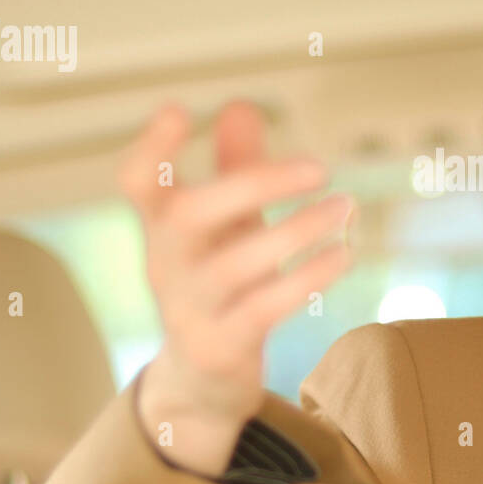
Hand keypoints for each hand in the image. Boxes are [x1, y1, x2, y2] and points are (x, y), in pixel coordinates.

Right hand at [118, 100, 355, 475]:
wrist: (200, 379)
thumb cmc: (217, 281)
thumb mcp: (225, 224)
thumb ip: (234, 166)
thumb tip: (240, 105)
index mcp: (161, 226)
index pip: (138, 183)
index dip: (151, 148)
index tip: (179, 110)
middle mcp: (166, 264)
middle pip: (190, 215)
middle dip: (253, 183)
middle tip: (319, 167)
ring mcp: (189, 308)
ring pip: (237, 264)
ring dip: (298, 231)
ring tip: (344, 207)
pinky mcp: (221, 345)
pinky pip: (264, 307)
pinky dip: (307, 278)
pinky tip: (342, 253)